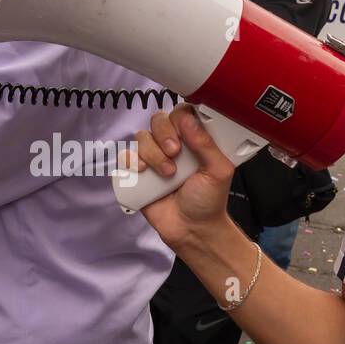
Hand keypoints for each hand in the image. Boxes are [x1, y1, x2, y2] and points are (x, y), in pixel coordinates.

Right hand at [130, 104, 235, 250]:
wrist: (191, 230)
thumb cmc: (208, 201)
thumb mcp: (218, 171)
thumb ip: (207, 144)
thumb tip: (188, 120)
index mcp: (195, 140)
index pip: (182, 113)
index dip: (180, 120)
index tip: (185, 137)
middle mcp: (174, 144)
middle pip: (159, 120)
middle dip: (164, 135)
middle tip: (174, 153)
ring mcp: (154, 158)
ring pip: (142, 137)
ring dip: (152, 153)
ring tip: (166, 174)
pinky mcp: (138, 173)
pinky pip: (126, 155)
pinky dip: (131, 160)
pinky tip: (143, 172)